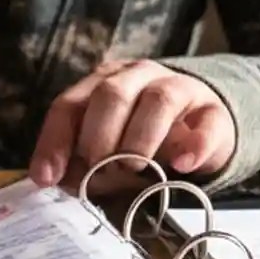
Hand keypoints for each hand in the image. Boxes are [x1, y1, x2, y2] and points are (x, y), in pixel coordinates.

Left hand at [28, 60, 236, 190]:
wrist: (203, 126)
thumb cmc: (143, 137)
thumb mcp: (106, 150)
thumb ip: (81, 163)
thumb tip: (58, 181)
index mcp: (101, 83)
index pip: (69, 105)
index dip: (55, 141)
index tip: (47, 177)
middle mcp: (137, 77)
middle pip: (111, 94)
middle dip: (99, 137)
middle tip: (100, 169)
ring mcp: (179, 88)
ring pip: (158, 101)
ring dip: (139, 141)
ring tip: (134, 170)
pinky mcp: (213, 110)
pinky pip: (206, 123)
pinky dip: (193, 146)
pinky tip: (181, 166)